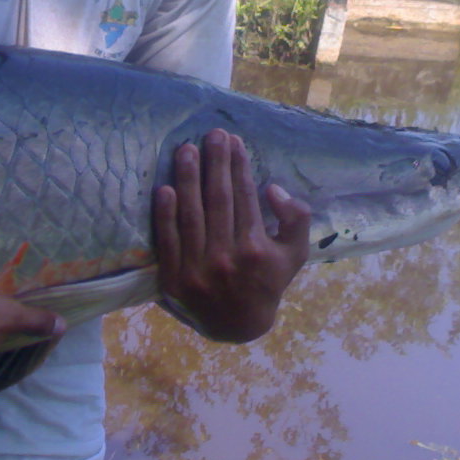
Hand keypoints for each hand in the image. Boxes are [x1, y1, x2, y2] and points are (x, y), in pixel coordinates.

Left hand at [152, 128, 311, 343]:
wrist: (237, 325)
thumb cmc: (267, 283)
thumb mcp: (294, 255)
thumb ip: (296, 220)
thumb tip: (272, 188)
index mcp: (255, 249)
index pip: (244, 197)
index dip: (238, 166)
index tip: (233, 141)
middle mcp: (226, 257)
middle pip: (217, 200)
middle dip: (215, 163)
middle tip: (211, 135)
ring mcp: (197, 268)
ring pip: (191, 214)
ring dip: (187, 179)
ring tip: (185, 150)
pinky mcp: (173, 277)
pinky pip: (167, 240)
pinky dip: (164, 214)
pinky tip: (164, 188)